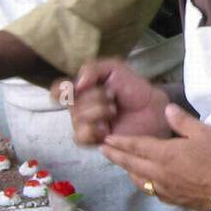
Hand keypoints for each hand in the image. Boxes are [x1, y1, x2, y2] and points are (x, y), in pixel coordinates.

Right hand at [56, 59, 170, 146]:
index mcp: (82, 90)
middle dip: (95, 97)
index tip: (74, 88)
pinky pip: (81, 137)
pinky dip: (94, 130)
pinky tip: (107, 127)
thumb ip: (92, 69)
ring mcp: (86, 126)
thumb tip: (77, 85)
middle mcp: (80, 108)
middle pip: (71, 103)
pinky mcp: (94, 141)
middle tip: (113, 97)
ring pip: (76, 120)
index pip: (58, 90)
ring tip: (113, 111)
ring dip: (97, 112)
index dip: (62, 90)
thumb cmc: (134, 89)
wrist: (152, 109)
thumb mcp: (114, 69)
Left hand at [100, 104, 210, 210]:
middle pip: (131, 164)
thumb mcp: (204, 132)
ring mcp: (164, 189)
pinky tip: (146, 181)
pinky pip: (151, 190)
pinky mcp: (172, 200)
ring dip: (128, 170)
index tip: (106, 139)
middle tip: (102, 150)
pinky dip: (143, 183)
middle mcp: (159, 172)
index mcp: (164, 154)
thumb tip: (167, 109)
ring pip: (138, 179)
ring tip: (122, 165)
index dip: (119, 142)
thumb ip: (182, 121)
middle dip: (115, 156)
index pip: (135, 146)